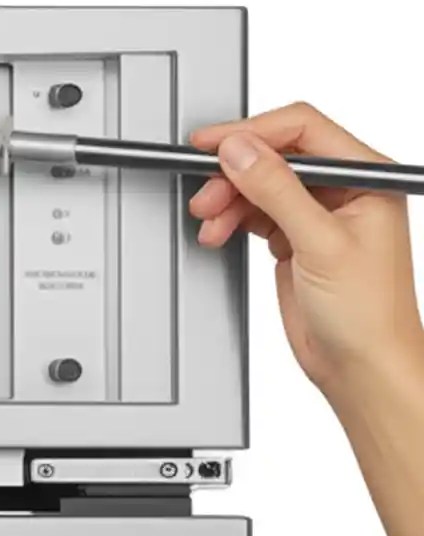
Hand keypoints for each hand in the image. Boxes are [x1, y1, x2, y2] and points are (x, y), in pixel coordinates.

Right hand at [188, 102, 422, 404]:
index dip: (252, 132)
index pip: (303, 130)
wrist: (363, 367)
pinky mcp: (298, 240)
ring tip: (209, 220)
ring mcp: (319, 215)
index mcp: (368, 177)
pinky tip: (220, 232)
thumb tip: (241, 150)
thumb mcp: (320, 244)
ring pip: (261, 185)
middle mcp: (345, 190)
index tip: (211, 143)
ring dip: (229, 198)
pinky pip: (257, 213)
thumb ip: (277, 191)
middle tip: (205, 193)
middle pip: (276, 156)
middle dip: (234, 172)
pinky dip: (233, 219)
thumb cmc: (369, 315)